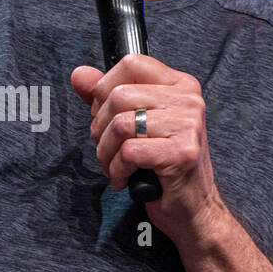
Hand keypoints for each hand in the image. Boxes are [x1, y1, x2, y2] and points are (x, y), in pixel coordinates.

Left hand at [70, 53, 224, 242]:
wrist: (192, 208)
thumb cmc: (163, 165)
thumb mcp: (136, 124)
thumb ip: (106, 97)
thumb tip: (80, 75)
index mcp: (180, 85)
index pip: (131, 63)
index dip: (105, 88)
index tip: (104, 114)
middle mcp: (189, 100)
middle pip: (119, 95)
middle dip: (99, 128)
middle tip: (107, 148)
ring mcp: (189, 125)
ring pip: (120, 124)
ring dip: (105, 152)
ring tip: (113, 166)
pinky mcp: (182, 152)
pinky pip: (129, 152)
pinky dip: (117, 169)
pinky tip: (124, 178)